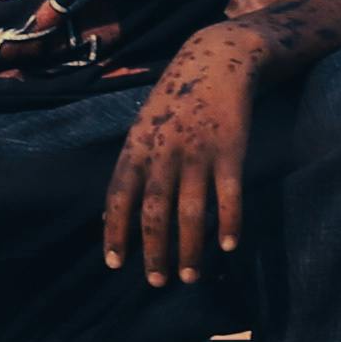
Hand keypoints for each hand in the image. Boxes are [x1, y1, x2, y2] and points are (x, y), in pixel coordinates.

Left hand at [101, 24, 265, 285]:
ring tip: (189, 276)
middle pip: (155, 211)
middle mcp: (165, 152)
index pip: (120, 196)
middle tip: (157, 282)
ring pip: (190, 211)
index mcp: (138, 146)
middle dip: (154, 251)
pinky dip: (229, 223)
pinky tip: (228, 247)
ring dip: (189, 248)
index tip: (115, 264)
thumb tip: (109, 216)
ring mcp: (198, 152)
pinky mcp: (231, 150)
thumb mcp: (143, 127)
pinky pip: (229, 194)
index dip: (115, 231)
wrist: (218, 59)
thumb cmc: (176, 100)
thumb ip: (131, 169)